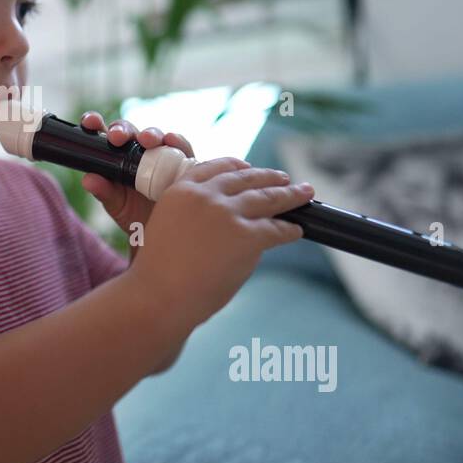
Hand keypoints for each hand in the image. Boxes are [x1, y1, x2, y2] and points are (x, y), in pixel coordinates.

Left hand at [77, 111, 197, 239]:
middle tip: (116, 137)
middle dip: (122, 129)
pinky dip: (177, 141)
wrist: (163, 233)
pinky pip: (181, 146)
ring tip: (146, 140)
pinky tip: (172, 141)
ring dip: (150, 134)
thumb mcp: (116, 206)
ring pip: (155, 135)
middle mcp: (137, 150)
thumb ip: (104, 192)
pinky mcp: (182, 160)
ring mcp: (160, 153)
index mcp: (115, 156)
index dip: (95, 123)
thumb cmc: (135, 216)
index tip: (90, 123)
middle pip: (129, 131)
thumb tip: (88, 180)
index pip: (103, 134)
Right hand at [130, 157, 313, 325]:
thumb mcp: (165, 226)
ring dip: (289, 194)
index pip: (217, 168)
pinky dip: (289, 230)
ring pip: (267, 198)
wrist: (158, 297)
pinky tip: (296, 230)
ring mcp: (227, 214)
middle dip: (269, 177)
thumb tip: (226, 218)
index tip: (249, 167)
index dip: (238, 166)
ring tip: (303, 193)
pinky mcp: (246, 236)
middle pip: (246, 178)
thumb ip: (192, 214)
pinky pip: (276, 229)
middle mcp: (206, 195)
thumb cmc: (159, 272)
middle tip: (284, 178)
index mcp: (182, 190)